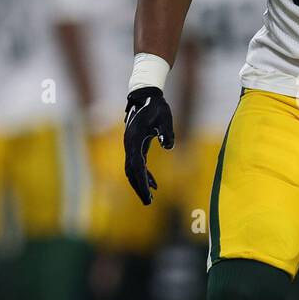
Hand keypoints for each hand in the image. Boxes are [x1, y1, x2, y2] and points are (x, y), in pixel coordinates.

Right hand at [123, 86, 174, 204]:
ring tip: (150, 199)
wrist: (146, 97)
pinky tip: (154, 185)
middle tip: (148, 203)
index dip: (142, 181)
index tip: (148, 193)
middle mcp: (129, 145)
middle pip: (131, 171)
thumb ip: (166, 132)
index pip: (136, 165)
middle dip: (139, 188)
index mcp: (134, 139)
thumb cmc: (157, 107)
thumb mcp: (164, 117)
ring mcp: (131, 146)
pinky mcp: (137, 146)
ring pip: (132, 170)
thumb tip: (169, 146)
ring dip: (140, 184)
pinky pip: (138, 165)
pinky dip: (145, 176)